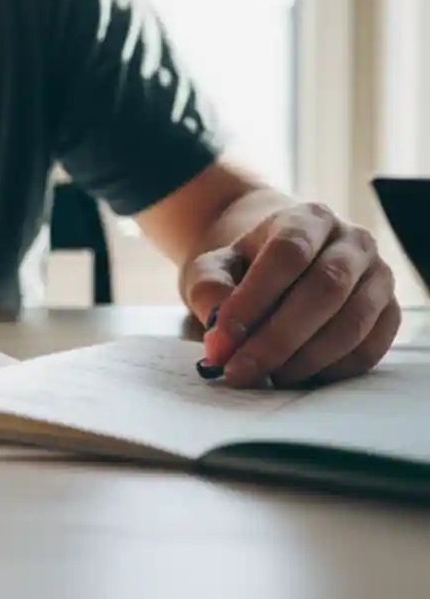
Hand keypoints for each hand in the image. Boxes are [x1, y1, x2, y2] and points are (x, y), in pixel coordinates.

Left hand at [182, 203, 400, 387]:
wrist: (280, 263)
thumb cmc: (244, 267)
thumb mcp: (213, 268)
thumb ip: (209, 291)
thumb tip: (221, 338)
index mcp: (307, 220)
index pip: (287, 254)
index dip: (254, 299)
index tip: (222, 339)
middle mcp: (353, 242)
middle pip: (326, 288)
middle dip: (278, 339)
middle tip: (240, 371)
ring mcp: (379, 277)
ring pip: (352, 323)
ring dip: (305, 359)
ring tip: (266, 378)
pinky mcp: (390, 312)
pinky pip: (370, 348)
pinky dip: (332, 371)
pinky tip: (296, 378)